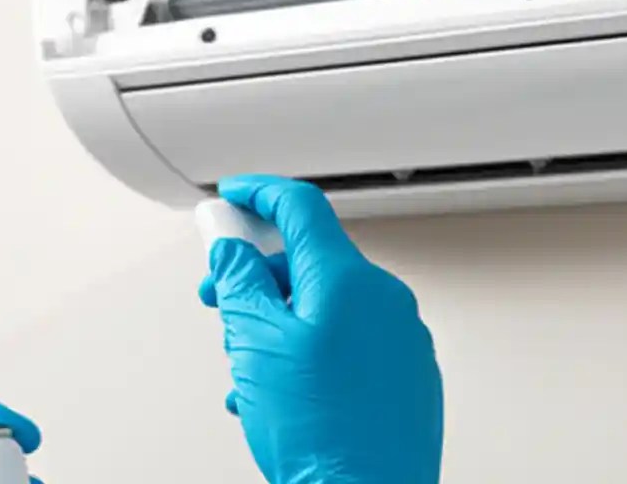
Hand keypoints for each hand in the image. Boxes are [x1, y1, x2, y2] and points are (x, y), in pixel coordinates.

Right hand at [199, 175, 443, 483]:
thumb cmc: (321, 433)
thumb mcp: (255, 344)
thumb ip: (239, 284)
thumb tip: (230, 250)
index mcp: (350, 280)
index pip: (301, 208)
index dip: (258, 194)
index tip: (233, 196)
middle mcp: (386, 301)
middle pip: (310, 263)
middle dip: (256, 278)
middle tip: (219, 297)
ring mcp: (402, 340)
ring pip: (326, 309)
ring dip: (276, 324)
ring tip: (247, 368)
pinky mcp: (407, 377)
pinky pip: (350, 344)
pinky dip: (309, 353)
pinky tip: (278, 391)